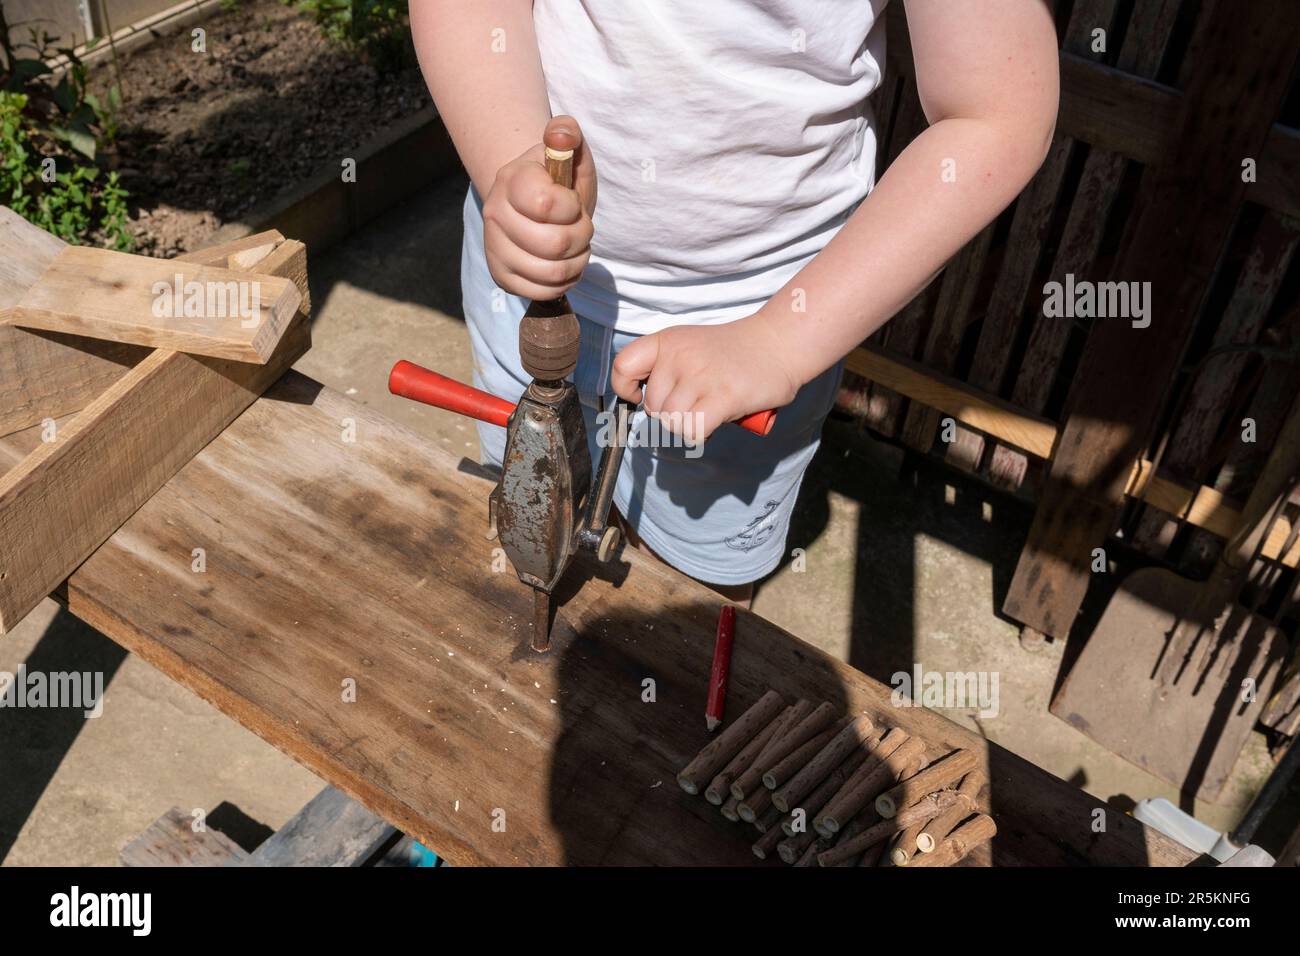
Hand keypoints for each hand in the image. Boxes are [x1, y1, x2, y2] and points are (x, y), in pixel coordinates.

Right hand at [482, 115, 597, 300]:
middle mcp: (494, 213)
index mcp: (510, 180)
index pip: (546, 205)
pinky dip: (564, 283)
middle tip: (581, 227)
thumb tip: (562, 134)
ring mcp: (495, 248)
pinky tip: (564, 265)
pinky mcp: (502, 277)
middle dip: (581, 237)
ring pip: (551, 273)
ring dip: (576, 262)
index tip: (572, 202)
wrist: (536, 204)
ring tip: (575, 247)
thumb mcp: (569, 152)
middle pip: (554, 244)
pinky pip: (542, 293)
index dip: (572, 208)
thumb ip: (568, 134)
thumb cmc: (559, 179)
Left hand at [610, 312, 801, 442]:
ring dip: (688, 426)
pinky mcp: (723, 395)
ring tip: (709, 410)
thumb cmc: (734, 353)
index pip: (623, 367)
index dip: (627, 389)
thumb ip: (667, 369)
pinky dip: (701, 435)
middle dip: (672, 414)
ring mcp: (701, 375)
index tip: (642, 395)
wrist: (779, 342)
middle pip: (653, 407)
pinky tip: (714, 422)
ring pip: (672, 423)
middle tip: (697, 403)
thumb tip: (650, 407)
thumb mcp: (691, 347)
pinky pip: (693, 431)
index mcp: (668, 341)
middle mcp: (680, 356)